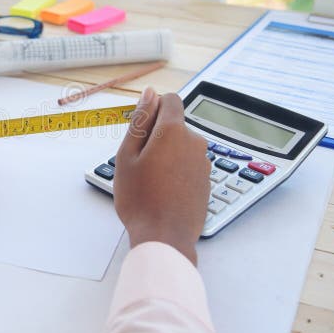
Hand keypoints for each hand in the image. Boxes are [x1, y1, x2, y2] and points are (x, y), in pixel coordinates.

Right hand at [113, 87, 209, 264]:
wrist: (165, 238)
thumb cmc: (140, 199)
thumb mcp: (127, 155)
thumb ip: (140, 120)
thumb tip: (149, 94)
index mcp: (174, 131)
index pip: (170, 99)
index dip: (153, 109)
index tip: (141, 130)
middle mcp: (195, 142)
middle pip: (174, 125)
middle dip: (156, 136)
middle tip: (138, 164)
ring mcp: (203, 162)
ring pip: (180, 146)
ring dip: (166, 155)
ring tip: (150, 181)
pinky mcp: (206, 180)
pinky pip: (187, 165)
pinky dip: (175, 171)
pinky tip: (163, 191)